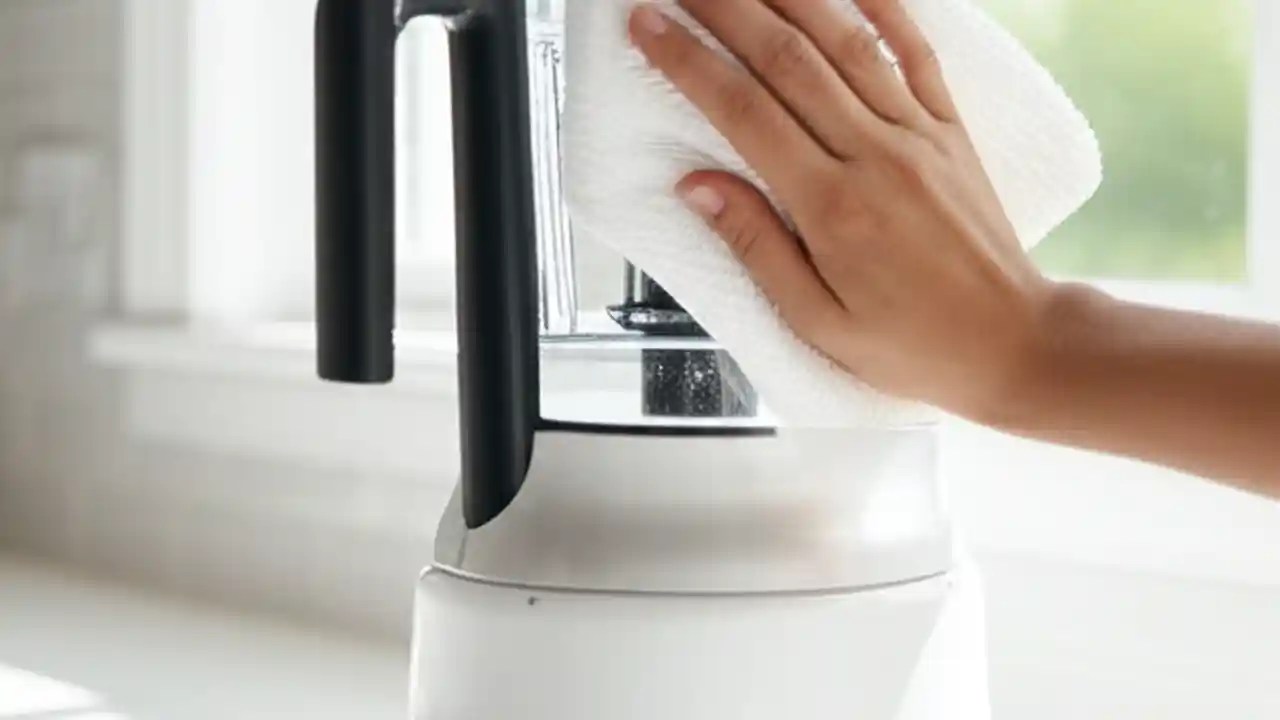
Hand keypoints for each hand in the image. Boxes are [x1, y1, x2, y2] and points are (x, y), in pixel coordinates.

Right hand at [628, 0, 1057, 422]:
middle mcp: (875, 155)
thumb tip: (696, 186)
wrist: (1012, 342)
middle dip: (725, 10)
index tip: (648, 26)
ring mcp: (918, 134)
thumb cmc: (912, 343)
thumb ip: (755, 245)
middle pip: (787, 59)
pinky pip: (916, 50)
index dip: (688, 62)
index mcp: (832, 207)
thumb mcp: (817, 321)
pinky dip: (881, 5)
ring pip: (845, 40)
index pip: (743, 113)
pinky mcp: (950, 129)